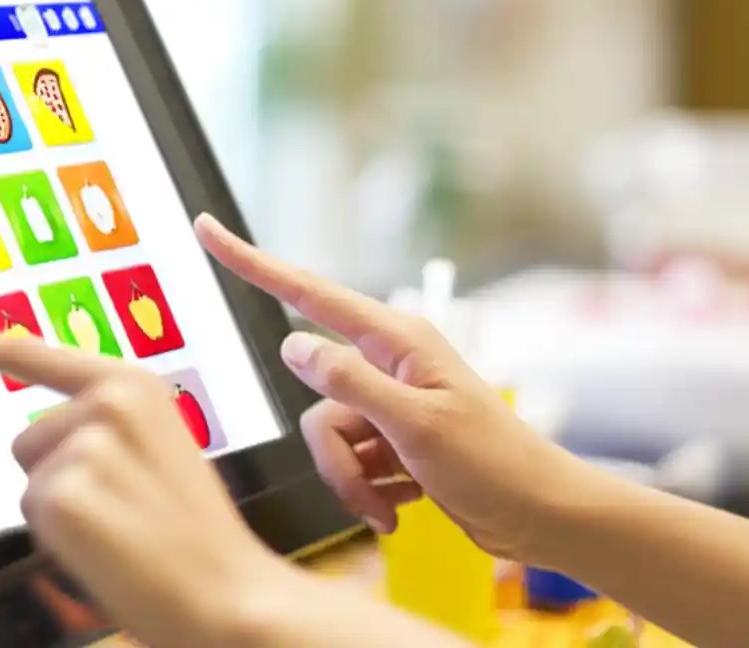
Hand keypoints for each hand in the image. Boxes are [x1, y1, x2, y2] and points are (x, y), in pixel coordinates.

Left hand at [0, 324, 300, 646]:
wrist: (229, 591)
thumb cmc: (196, 532)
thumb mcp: (162, 448)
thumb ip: (108, 422)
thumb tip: (41, 428)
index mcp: (135, 384)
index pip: (33, 353)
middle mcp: (108, 402)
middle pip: (28, 439)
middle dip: (61, 475)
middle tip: (123, 508)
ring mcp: (84, 446)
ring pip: (30, 479)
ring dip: (62, 508)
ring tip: (121, 527)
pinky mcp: (62, 494)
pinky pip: (33, 514)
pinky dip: (60, 538)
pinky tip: (107, 545)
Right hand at [197, 214, 586, 561]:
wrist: (539, 518)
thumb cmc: (495, 466)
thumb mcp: (417, 424)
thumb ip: (350, 382)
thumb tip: (293, 343)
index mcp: (397, 341)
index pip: (308, 293)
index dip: (253, 262)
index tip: (209, 230)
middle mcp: (388, 365)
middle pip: (316, 397)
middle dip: (335, 454)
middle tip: (373, 483)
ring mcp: (389, 405)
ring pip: (328, 437)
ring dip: (354, 480)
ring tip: (393, 503)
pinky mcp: (392, 441)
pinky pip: (349, 462)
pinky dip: (370, 491)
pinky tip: (405, 504)